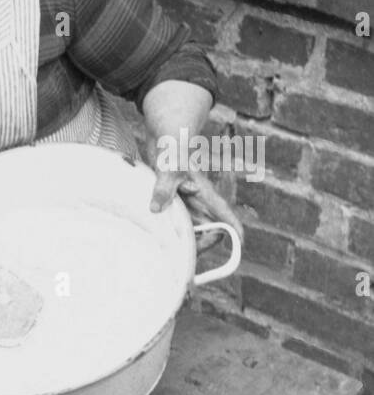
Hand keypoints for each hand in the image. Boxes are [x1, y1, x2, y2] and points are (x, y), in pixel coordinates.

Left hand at [141, 132, 244, 251]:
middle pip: (207, 231)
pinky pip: (174, 222)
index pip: (226, 216)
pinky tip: (156, 237)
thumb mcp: (169, 168)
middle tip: (183, 256)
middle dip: (199, 246)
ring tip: (169, 251)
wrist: (163, 138)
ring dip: (182, 241)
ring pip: (191, 229)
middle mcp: (199, 202)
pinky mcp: (174, 202)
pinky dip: (168, 231)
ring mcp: (187, 203)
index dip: (235, 232)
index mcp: (205, 195)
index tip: (239, 246)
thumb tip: (156, 210)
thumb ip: (164, 188)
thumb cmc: (174, 148)